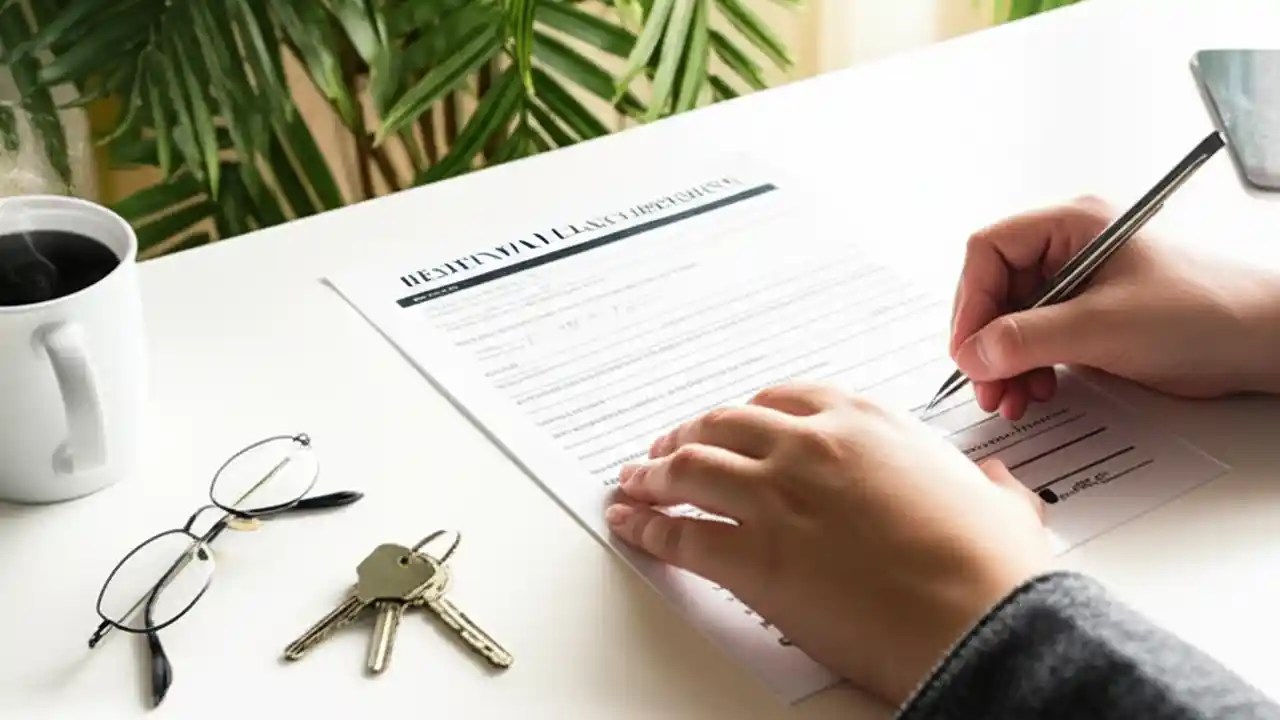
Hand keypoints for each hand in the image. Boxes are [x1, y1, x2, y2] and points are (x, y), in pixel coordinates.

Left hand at [605, 383, 1050, 707]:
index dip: (745, 412)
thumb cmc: (989, 567)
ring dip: (653, 476)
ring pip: (689, 470)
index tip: (731, 421)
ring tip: (634, 482)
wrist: (978, 619)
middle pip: (723, 425)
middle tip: (667, 448)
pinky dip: (648, 528)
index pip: (783, 399)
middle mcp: (811, 447)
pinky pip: (681, 535)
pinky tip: (634, 527)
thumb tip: (992, 481)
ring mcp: (775, 497)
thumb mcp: (997, 501)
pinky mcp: (751, 556)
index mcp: (864, 423)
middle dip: (687, 434)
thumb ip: (982, 481)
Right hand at [951, 197, 1279, 419]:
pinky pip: (1038, 340)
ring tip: (1011, 398)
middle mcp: (1069, 248)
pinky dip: (1028, 368)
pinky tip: (1035, 392)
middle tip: (985, 383)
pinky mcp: (1089, 318)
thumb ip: (1029, 339)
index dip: (971, 300)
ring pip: (1012, 320)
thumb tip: (974, 353)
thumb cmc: (1205, 312)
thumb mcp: (1104, 326)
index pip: (990, 250)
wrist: (1263, 342)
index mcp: (1072, 224)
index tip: (968, 348)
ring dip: (1004, 362)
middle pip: (996, 289)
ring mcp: (1079, 285)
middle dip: (986, 341)